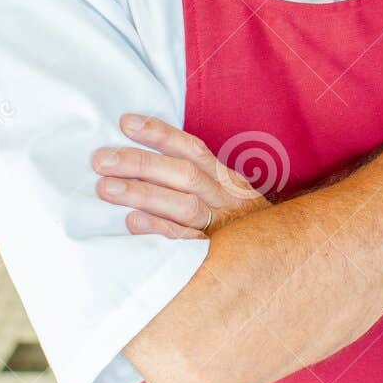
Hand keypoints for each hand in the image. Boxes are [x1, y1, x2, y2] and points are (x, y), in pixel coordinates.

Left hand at [92, 114, 271, 238]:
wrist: (281, 260)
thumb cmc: (240, 225)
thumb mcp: (225, 195)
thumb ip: (194, 178)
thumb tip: (142, 158)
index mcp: (226, 179)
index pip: (192, 150)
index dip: (160, 134)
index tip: (126, 122)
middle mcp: (226, 199)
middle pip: (184, 175)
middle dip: (141, 164)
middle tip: (101, 160)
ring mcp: (222, 227)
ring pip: (184, 205)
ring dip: (144, 194)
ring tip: (107, 188)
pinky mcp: (215, 255)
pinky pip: (187, 241)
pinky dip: (161, 230)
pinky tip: (133, 223)